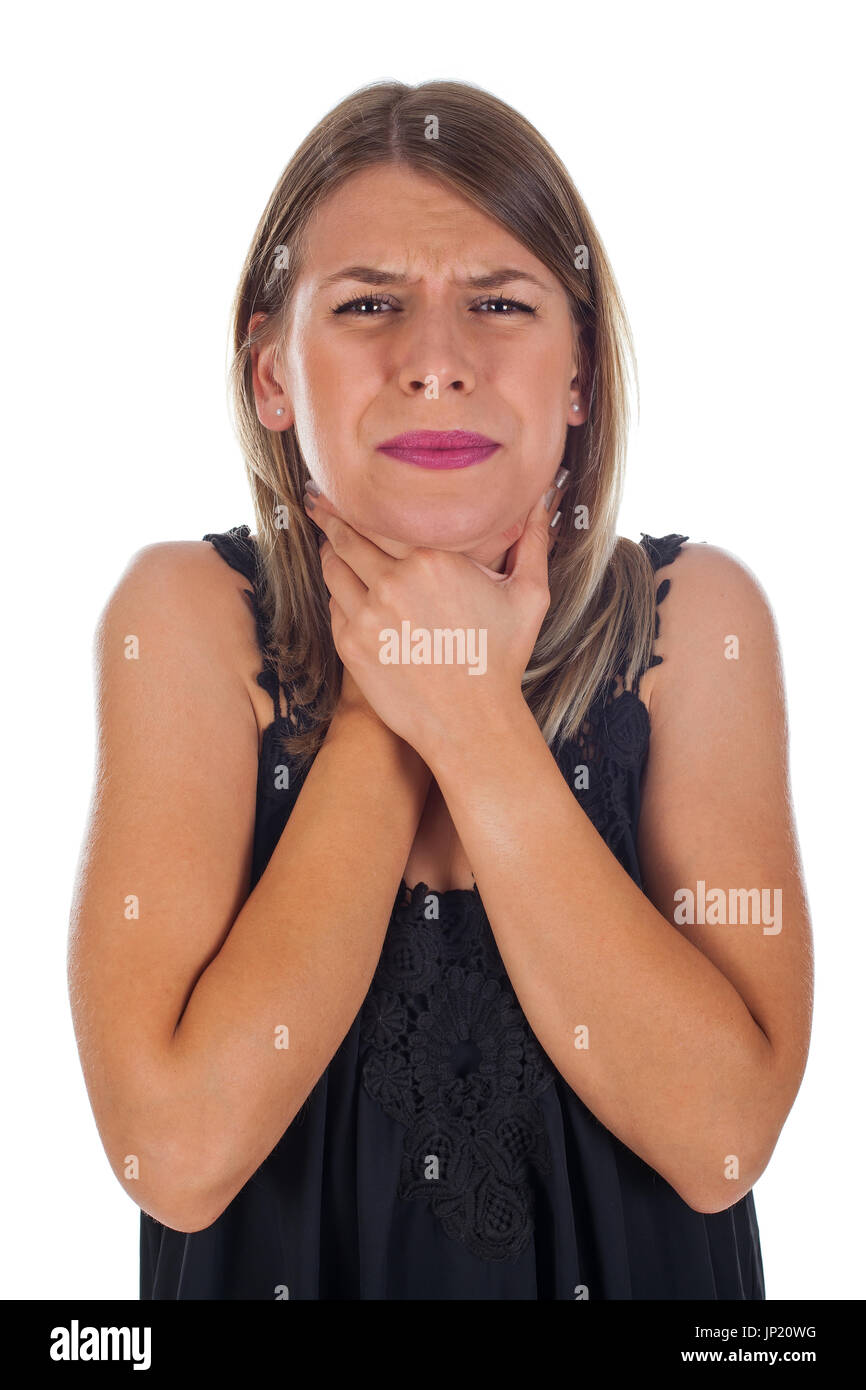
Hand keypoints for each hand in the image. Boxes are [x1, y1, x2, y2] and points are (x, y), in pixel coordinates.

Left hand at [304, 476, 563, 764]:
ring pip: (333, 570)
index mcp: (433, 560)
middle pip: (347, 538)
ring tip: (331, 548)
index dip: (360, 503)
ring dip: (330, 556)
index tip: (346, 492)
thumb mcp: (528, 595)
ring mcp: (367, 615)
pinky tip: (347, 594)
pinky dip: (338, 597)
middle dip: (331, 519)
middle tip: (319, 505)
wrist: (471, 722)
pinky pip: (334, 607)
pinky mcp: (351, 645)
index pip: (382, 517)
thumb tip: (541, 500)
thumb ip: (532, 541)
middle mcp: (394, 582)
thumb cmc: (500, 658)